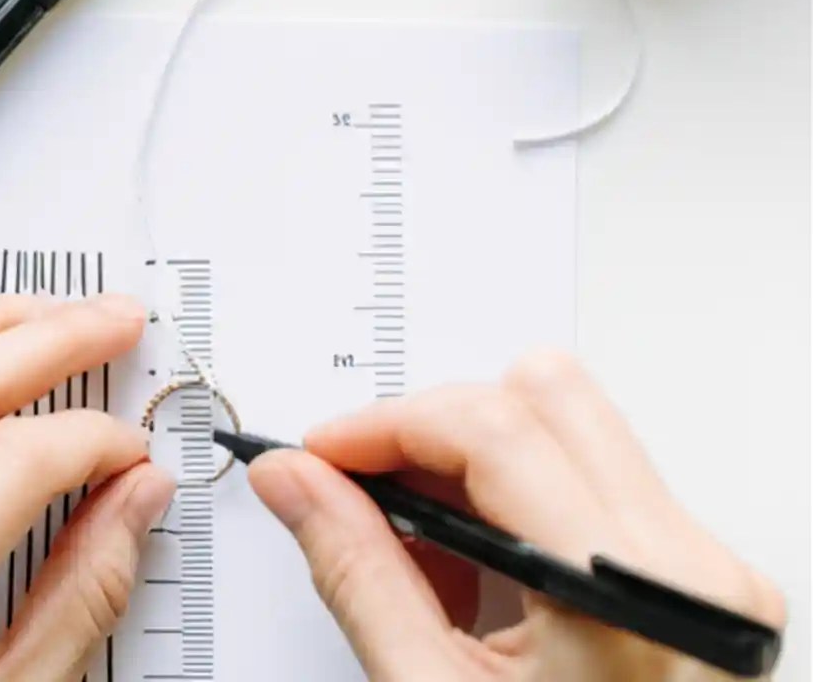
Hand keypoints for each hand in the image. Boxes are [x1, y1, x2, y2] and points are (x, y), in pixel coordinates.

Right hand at [249, 350, 785, 680]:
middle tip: (365, 482)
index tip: (323, 453)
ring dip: (469, 462)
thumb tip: (296, 483)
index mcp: (624, 596)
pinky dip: (510, 501)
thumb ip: (356, 571)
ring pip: (569, 425)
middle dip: (432, 428)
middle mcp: (686, 567)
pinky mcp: (691, 578)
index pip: (496, 431)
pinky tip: (469, 570)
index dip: (388, 425)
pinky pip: (591, 479)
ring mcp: (699, 569)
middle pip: (545, 399)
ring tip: (418, 549)